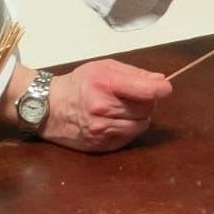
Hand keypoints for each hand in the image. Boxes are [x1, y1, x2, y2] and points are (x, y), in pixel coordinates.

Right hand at [40, 59, 171, 152]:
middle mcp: (103, 109)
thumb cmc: (79, 83)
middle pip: (147, 109)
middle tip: (136, 96)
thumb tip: (160, 81)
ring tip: (126, 108)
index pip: (146, 91)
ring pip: (140, 125)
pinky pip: (129, 138)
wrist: (49, 108)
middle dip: (147, 101)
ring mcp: (101, 130)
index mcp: (106, 85)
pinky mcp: (100, 145)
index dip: (161, 89)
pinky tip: (117, 120)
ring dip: (140, 116)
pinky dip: (129, 128)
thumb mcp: (104, 67)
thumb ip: (134, 74)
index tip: (165, 88)